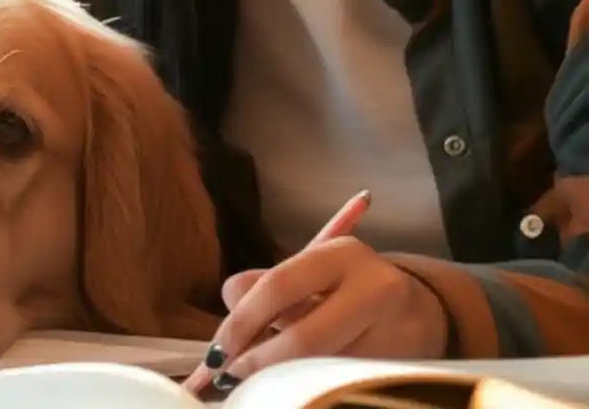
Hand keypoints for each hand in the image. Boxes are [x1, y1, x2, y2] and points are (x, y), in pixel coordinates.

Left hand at [181, 237, 449, 393]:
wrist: (421, 310)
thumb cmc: (343, 291)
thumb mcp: (307, 276)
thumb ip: (261, 290)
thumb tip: (222, 329)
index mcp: (340, 254)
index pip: (278, 286)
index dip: (241, 322)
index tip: (217, 352)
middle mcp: (374, 287)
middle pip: (304, 337)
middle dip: (259, 362)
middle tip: (230, 377)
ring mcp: (395, 331)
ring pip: (321, 367)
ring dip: (281, 378)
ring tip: (258, 381)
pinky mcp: (403, 367)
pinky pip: (341, 382)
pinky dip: (308, 385)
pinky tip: (294, 385)